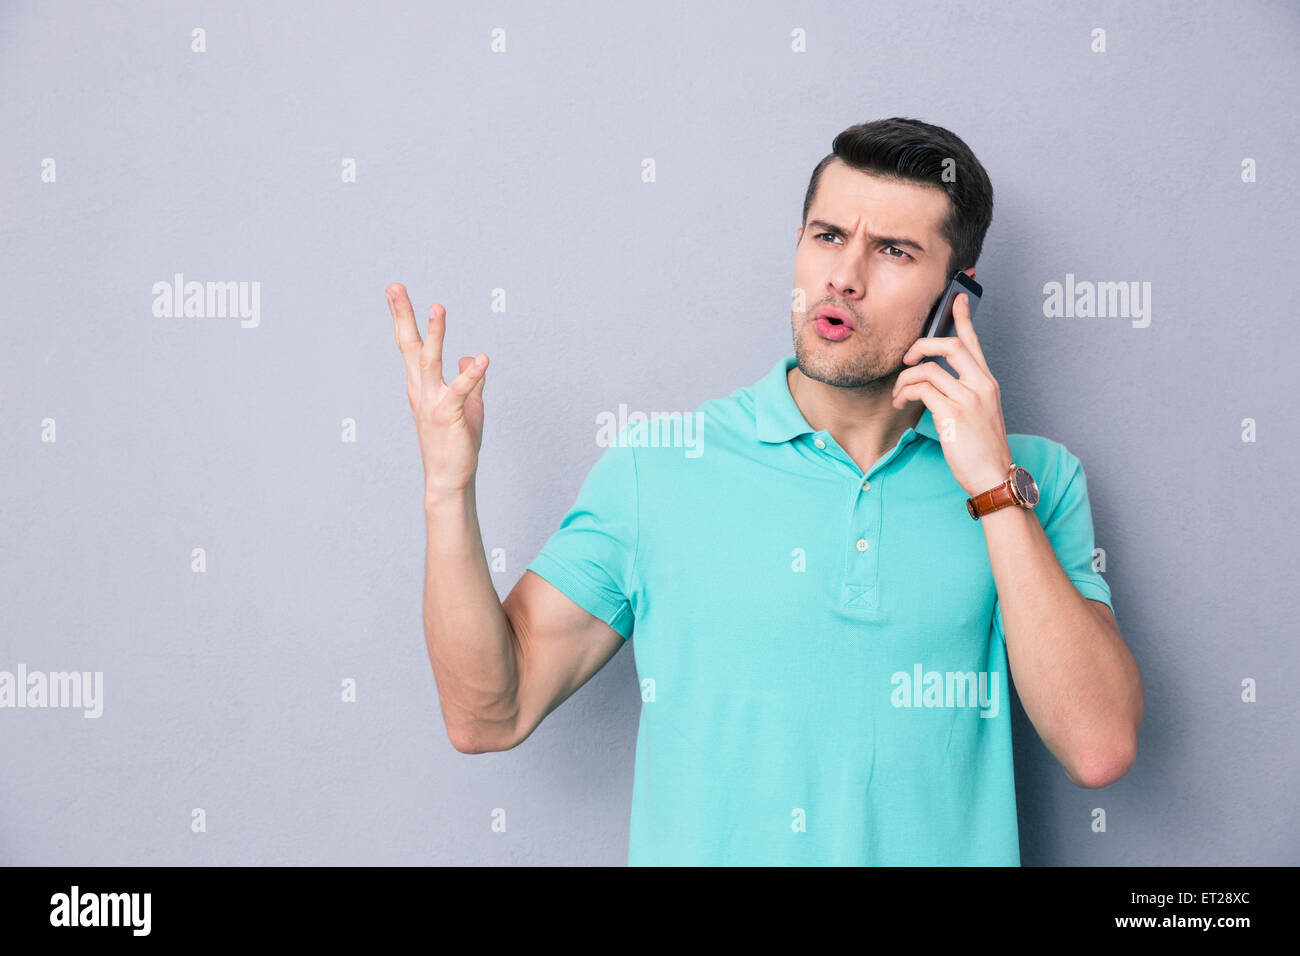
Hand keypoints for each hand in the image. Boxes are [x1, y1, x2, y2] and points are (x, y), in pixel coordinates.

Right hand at [387, 283, 488, 499]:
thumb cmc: (456, 443)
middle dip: (402, 315)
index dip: (403, 317)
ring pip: (431, 361)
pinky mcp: (449, 415)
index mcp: (421, 385)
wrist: (449, 479)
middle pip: (409, 346)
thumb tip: (472, 357)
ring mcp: (433, 402)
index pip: (409, 345)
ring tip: (438, 307)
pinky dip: (472, 374)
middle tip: (394, 286)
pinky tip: (484, 359)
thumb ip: (470, 380)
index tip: (395, 291)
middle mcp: (421, 390)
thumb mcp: (467, 405)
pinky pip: (462, 390)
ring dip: (435, 334)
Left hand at [890, 292, 1012, 495]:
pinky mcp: (953, 414)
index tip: (956, 299)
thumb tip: (934, 384)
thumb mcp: (979, 416)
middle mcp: (981, 386)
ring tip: (897, 394)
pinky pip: (922, 389)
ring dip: (905, 379)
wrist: (995, 477)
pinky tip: (901, 402)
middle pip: (950, 345)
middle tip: (905, 359)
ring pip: (929, 369)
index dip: (963, 319)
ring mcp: (968, 399)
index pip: (974, 343)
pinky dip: (906, 392)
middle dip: (921, 346)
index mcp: (987, 384)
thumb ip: (963, 395)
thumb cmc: (983, 451)